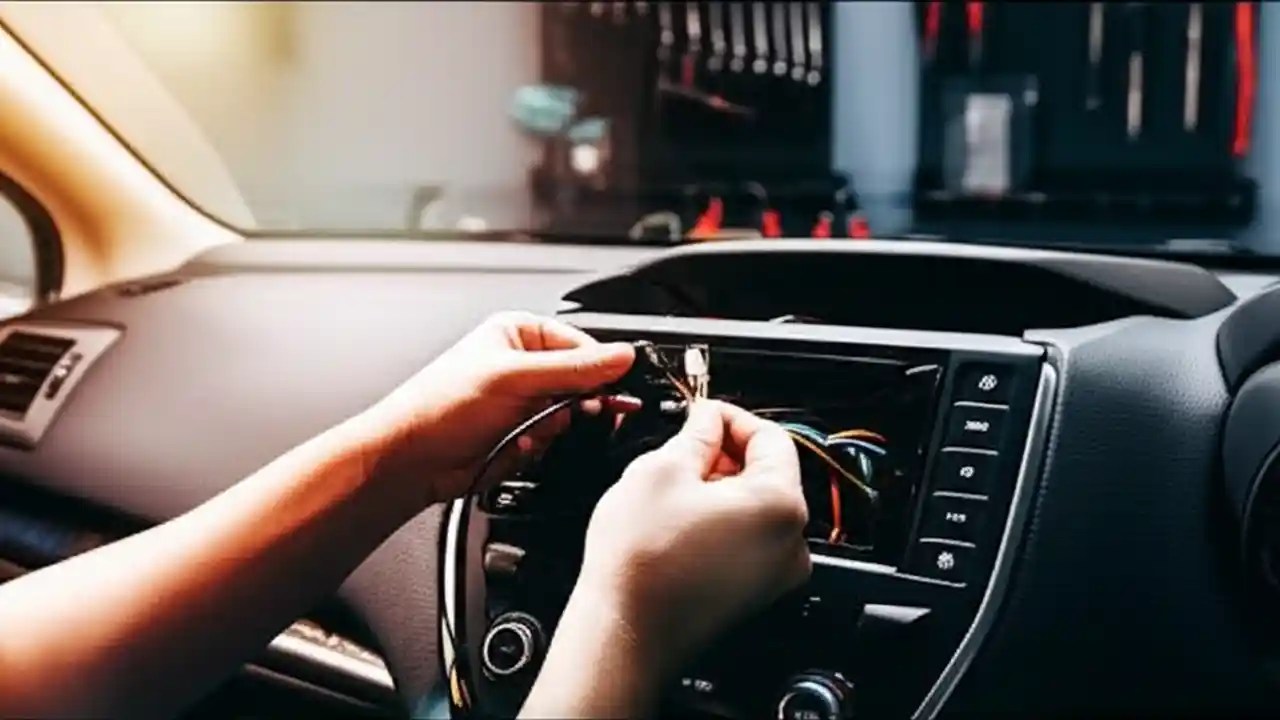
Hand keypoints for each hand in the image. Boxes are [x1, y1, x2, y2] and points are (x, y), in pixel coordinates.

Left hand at [350, 312, 634, 506]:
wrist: (411, 460)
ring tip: (522, 432)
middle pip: (580, 383)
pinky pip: (551, 440)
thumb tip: (622, 356)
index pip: (584, 346)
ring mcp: (522, 400)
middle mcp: (523, 364)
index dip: (599, 371)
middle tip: (558, 415)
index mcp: (520, 333)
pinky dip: (536, 447)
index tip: (608, 391)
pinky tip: (511, 446)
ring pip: (569, 416)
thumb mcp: (515, 378)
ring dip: (549, 430)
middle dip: (570, 407)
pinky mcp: (520, 432)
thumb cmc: (441, 407)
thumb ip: (575, 368)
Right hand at [573, 400, 809, 677]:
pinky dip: (719, 521)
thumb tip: (707, 419)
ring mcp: (775, 573)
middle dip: (724, 453)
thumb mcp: (660, 470)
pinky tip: (678, 521)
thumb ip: (695, 434)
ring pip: (754, 507)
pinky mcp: (753, 593)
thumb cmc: (641, 564)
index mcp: (779, 504)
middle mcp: (790, 542)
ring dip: (719, 487)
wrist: (624, 633)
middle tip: (682, 447)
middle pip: (767, 473)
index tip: (702, 413)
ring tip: (673, 487)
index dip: (731, 417)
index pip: (771, 436)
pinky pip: (746, 539)